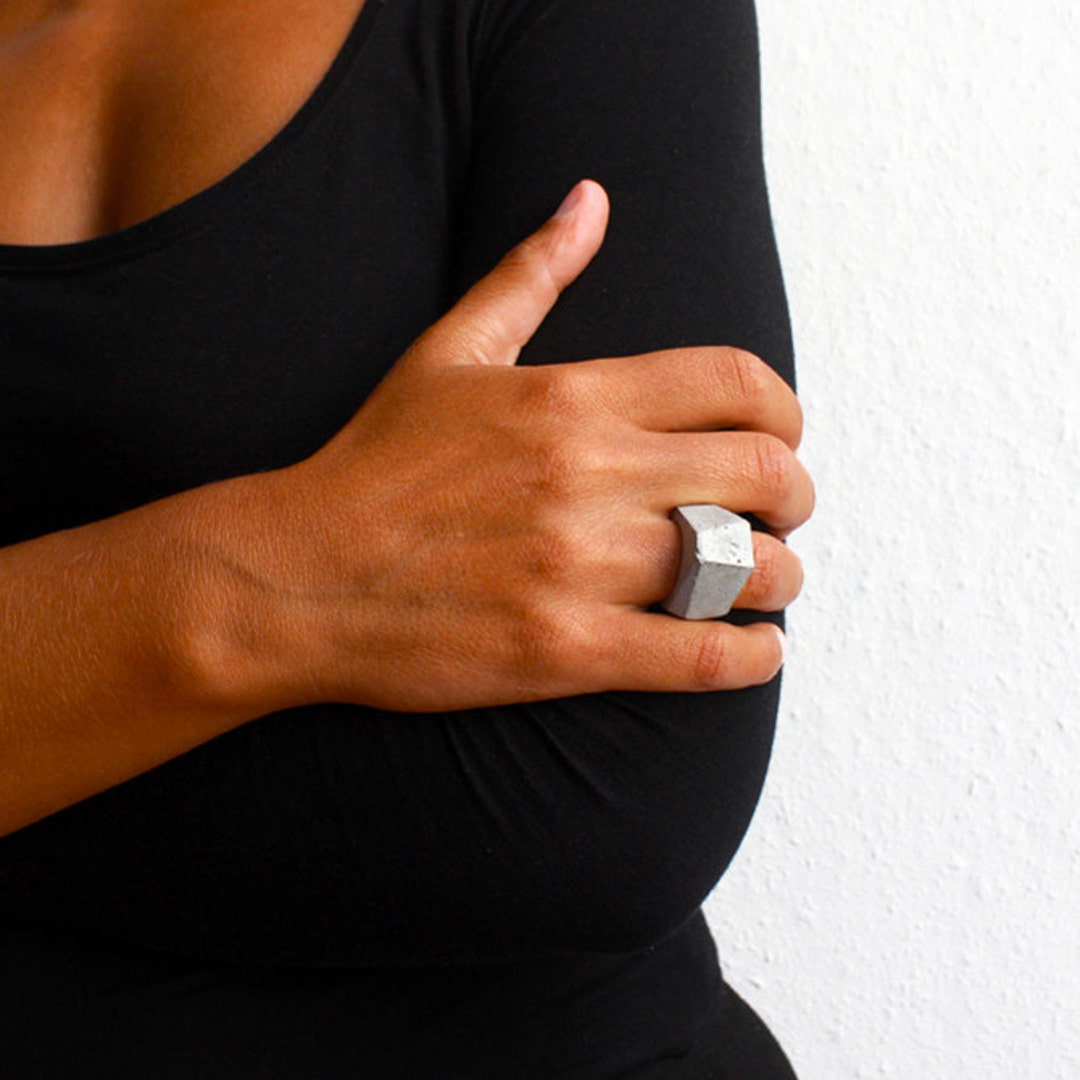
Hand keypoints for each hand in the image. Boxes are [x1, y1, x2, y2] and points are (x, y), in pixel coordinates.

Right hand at [229, 180, 812, 712]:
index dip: (786, 411)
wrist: (297, 575)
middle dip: (796, 494)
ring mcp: (580, 566)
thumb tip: (589, 199)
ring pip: (748, 567)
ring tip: (765, 580)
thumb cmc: (375, 464)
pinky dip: (754, 655)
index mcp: (572, 396)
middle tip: (782, 512)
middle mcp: (589, 474)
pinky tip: (757, 647)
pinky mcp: (565, 648)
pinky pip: (705, 655)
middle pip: (766, 473)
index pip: (738, 384)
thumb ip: (531, 273)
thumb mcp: (448, 351)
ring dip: (780, 574)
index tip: (780, 436)